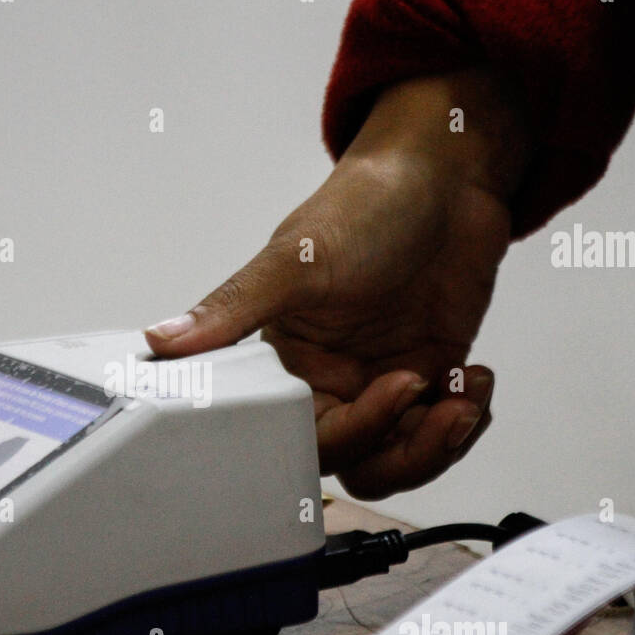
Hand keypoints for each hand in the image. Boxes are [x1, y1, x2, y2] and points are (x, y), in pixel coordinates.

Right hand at [145, 67, 530, 498]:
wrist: (445, 174)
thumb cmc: (366, 202)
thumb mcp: (296, 259)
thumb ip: (232, 310)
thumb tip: (159, 340)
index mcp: (287, 361)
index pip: (307, 435)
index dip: (356, 430)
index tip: (396, 389)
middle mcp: (330, 378)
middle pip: (357, 460)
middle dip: (406, 448)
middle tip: (440, 405)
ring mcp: (381, 379)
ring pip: (399, 456)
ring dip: (439, 443)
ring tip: (464, 400)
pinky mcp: (427, 372)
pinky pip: (439, 430)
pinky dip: (464, 420)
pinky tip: (475, 381)